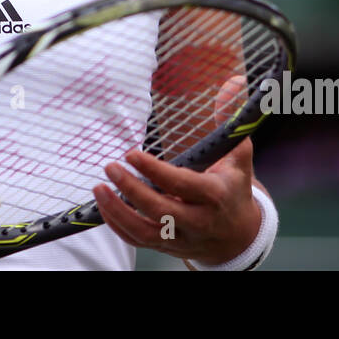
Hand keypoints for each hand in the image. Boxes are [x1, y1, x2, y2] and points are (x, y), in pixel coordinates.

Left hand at [92, 139, 262, 266]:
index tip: (131, 154)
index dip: (154, 170)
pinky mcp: (167, 247)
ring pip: (144, 231)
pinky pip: (138, 240)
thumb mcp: (239, 160)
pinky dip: (118, 225)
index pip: (181, 183)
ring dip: (118, 211)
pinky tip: (105, 206)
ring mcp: (181, 238)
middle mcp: (198, 221)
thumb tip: (231, 90)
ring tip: (99, 188)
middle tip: (110, 167)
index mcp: (214, 196)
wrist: (239, 237)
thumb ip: (231, 128)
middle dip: (132, 189)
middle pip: (160, 210)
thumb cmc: (233, 191)